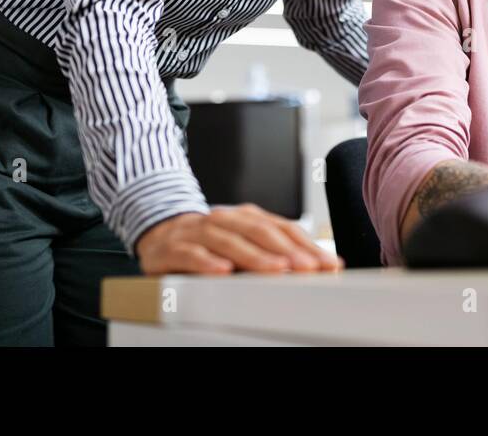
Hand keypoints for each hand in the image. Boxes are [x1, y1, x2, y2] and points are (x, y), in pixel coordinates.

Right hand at [134, 204, 343, 275]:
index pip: (280, 228)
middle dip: (286, 249)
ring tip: (277, 269)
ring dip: (254, 256)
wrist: (160, 234)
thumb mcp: (243, 241)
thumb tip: (320, 264)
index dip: (306, 244)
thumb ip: (274, 249)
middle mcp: (224, 219)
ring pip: (228, 241)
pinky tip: (223, 271)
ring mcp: (197, 232)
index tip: (328, 263)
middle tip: (308, 267)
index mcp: (245, 217)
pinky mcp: (173, 248)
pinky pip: (191, 254)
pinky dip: (208, 262)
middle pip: (258, 231)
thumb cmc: (210, 242)